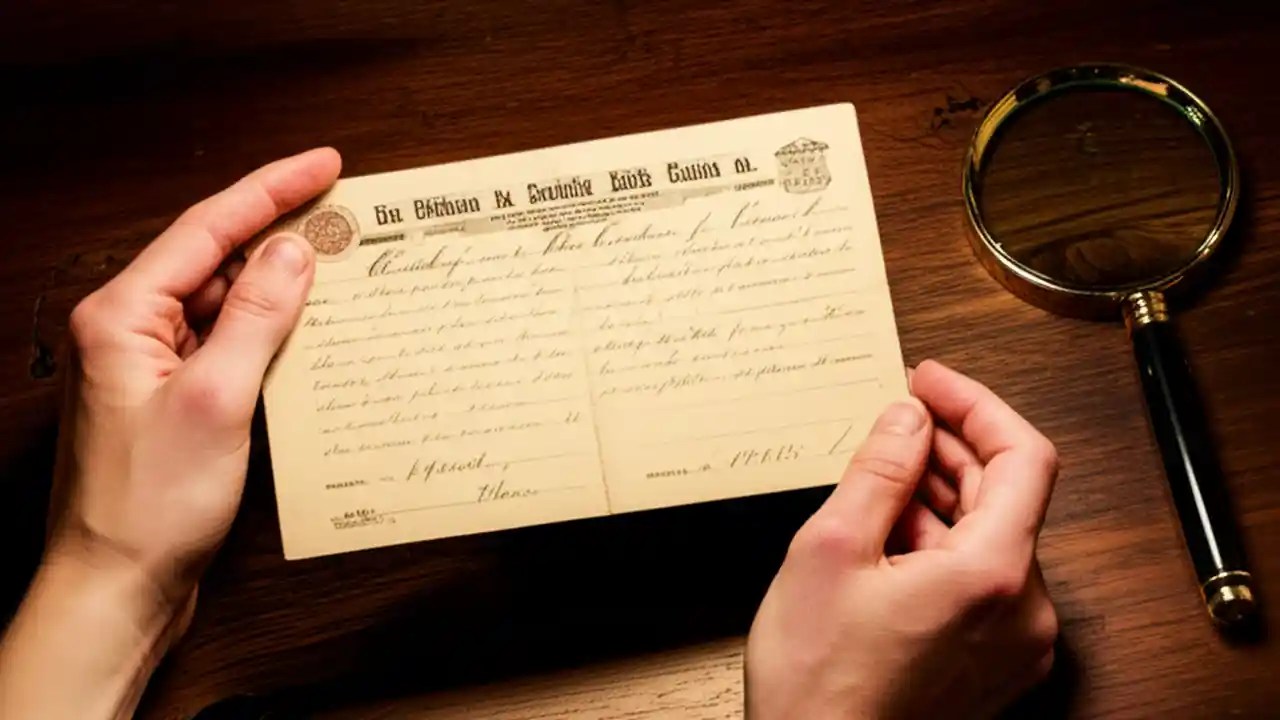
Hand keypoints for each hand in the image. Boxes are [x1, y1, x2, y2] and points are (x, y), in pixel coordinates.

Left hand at [1, 148, 340, 719]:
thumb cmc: (148, 503)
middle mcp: (132, 330)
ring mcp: (152, 367)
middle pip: (216, 259)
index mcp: (124, 315)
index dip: (271, 189)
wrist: (115, 588)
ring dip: (280, 288)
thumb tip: (293, 250)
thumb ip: (255, 316)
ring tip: (343, 270)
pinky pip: (228, 346)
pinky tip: (310, 336)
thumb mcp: (215, 398)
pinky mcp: (175, 401)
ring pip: (225, 304)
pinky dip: (270, 335)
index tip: (326, 165)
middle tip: (347, 214)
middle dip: (282, 233)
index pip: (207, 226)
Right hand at [745, 360, 1059, 719]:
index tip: (931, 381)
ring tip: (878, 488)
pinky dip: (944, 547)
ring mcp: (1015, 646)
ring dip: (943, 499)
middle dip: (951, 449)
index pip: (1023, 455)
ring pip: (993, 539)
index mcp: (992, 575)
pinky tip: (890, 543)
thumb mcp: (830, 550)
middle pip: (1008, 496)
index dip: (977, 404)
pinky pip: (984, 583)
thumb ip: (879, 471)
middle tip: (896, 422)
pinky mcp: (996, 668)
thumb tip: (907, 418)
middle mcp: (1024, 612)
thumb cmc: (819, 685)